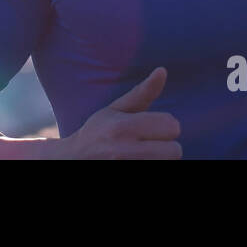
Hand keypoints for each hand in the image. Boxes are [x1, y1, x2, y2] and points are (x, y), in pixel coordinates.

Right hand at [55, 67, 181, 158]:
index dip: (166, 126)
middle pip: (175, 150)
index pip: (172, 126)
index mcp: (122, 127)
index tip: (152, 128)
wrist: (72, 161)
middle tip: (149, 144)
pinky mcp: (129, 176)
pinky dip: (151, 164)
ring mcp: (126, 165)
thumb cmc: (97, 132)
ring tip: (141, 154)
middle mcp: (123, 150)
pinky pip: (158, 170)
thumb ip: (142, 92)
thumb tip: (163, 70)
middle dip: (167, 147)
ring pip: (167, 162)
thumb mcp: (115, 109)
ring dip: (160, 158)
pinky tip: (137, 160)